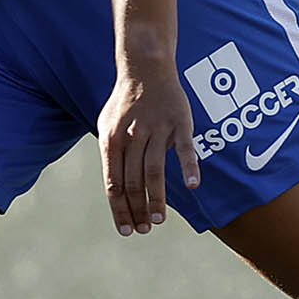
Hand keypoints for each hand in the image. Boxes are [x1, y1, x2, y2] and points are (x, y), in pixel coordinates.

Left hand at [96, 59, 201, 236]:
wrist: (145, 66)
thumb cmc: (125, 101)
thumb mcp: (107, 126)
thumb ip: (110, 156)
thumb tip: (114, 191)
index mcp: (111, 140)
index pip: (114, 183)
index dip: (120, 209)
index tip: (127, 231)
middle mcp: (132, 136)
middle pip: (133, 181)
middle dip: (138, 210)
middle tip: (145, 230)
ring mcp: (157, 129)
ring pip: (155, 170)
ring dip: (156, 199)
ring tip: (158, 221)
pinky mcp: (180, 123)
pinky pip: (185, 148)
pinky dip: (189, 166)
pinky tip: (192, 185)